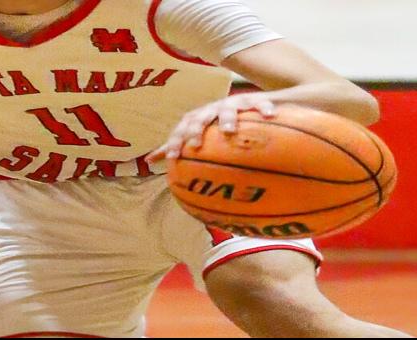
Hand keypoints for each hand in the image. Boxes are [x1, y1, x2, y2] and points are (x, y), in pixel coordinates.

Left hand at [154, 93, 277, 161]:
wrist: (254, 104)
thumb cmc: (222, 125)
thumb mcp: (202, 135)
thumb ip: (179, 146)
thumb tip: (149, 161)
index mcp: (200, 118)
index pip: (182, 127)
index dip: (175, 140)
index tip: (172, 157)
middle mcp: (213, 109)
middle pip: (201, 116)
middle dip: (196, 129)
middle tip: (195, 144)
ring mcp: (233, 103)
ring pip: (228, 108)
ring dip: (226, 118)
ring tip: (228, 131)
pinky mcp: (254, 100)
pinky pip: (259, 103)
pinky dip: (263, 107)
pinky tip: (268, 115)